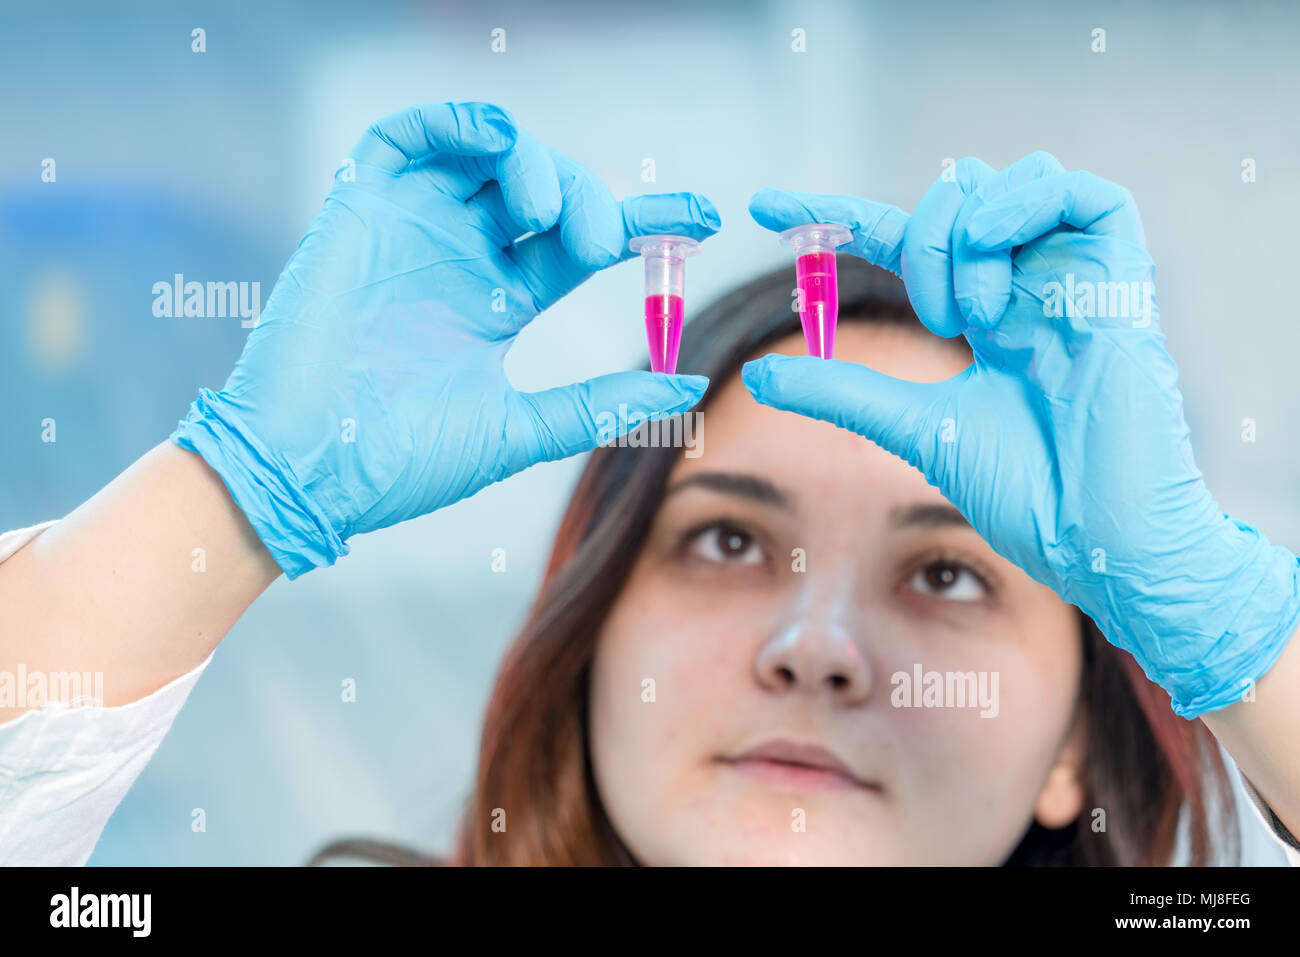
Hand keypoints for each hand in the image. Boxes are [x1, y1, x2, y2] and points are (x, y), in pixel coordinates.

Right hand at [172, 101, 718, 577]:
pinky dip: (455, 122)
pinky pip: (404, 136)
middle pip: (544, 191)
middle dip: (588, 201)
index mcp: (499, 301)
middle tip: (602, 246)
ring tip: (548, 213)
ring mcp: (412, 230)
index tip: (704, 218)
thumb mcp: (520, 431)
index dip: (642, 220)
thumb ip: (598, 404)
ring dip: (532, 162)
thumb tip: (687, 389)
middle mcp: (461, 257)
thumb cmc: (402, 463)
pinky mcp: (359, 211)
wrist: (310, 475)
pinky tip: (497, 141)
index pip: (581, 242)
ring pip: (485, 153)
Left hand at [743, 153, 1299, 717]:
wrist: (1096, 536)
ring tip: (969, 312)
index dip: (838, 217)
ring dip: (968, 233)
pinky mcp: (1120, 279)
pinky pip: (1083, 193)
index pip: (904, 242)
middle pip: (959, 199)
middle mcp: (1028, 287)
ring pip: (1014, 182)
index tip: (766, 209)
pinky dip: (1023, 203)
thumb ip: (841, 393)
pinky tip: (993, 255)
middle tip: (935, 318)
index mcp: (985, 317)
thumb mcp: (913, 428)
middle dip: (924, 237)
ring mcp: (1074, 280)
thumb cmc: (1025, 493)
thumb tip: (759, 375)